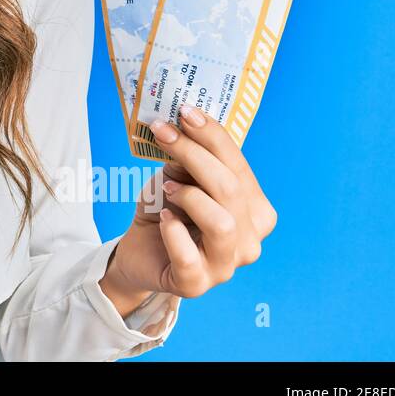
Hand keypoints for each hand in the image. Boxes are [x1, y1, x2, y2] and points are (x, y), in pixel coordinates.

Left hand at [104, 105, 277, 303]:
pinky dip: (173, 233)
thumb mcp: (178, 177)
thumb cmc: (167, 210)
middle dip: (193, 153)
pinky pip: (189, 257)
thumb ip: (190, 157)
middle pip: (229, 188)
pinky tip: (163, 221)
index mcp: (255, 209)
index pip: (239, 166)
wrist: (140, 251)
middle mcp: (249, 239)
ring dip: (191, 197)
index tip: (184, 111)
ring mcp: (226, 266)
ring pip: (222, 223)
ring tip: (167, 189)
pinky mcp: (197, 284)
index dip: (212, 136)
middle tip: (162, 131)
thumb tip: (186, 119)